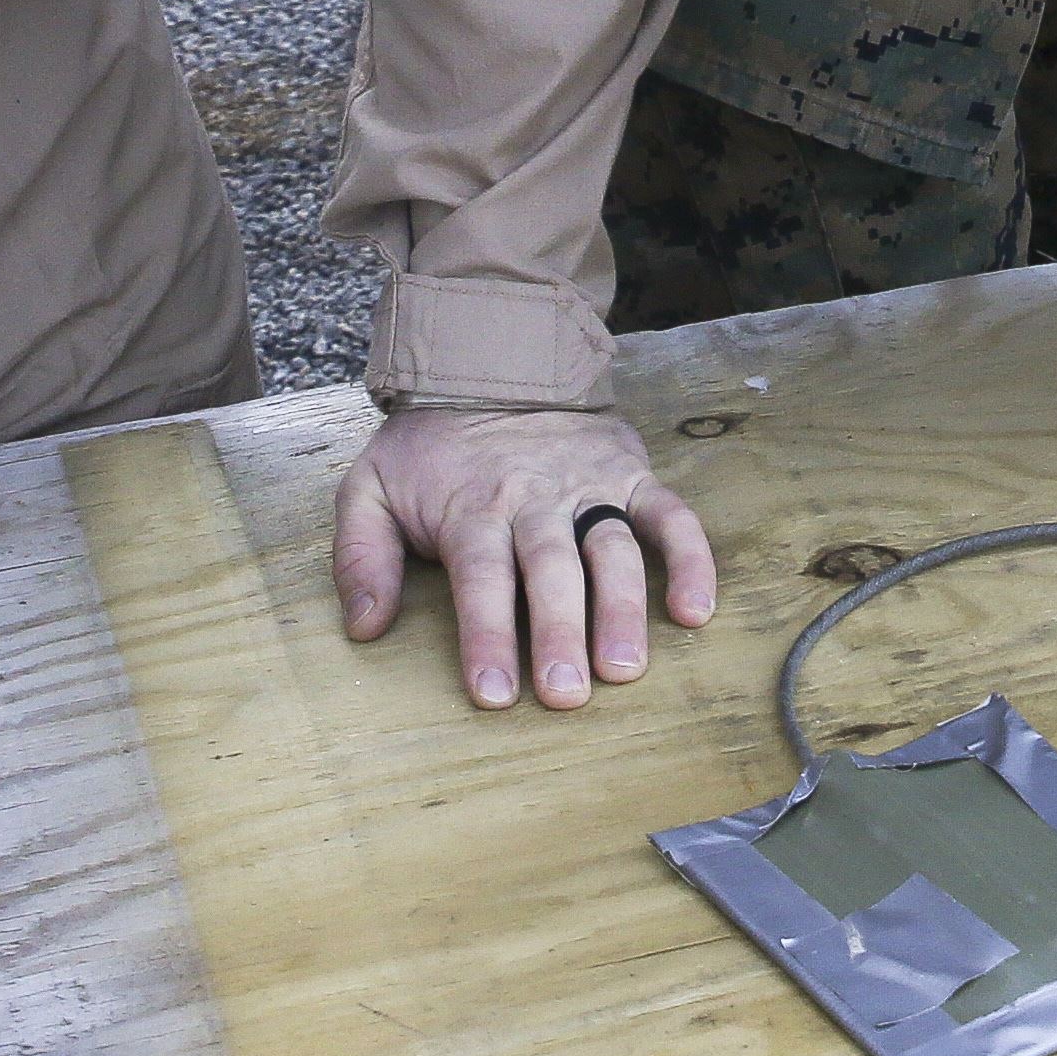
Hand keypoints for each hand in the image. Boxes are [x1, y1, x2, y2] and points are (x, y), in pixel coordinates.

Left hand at [336, 406, 717, 710]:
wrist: (496, 361)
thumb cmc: (431, 446)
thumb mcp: (369, 486)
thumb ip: (360, 555)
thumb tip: (366, 627)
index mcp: (472, 508)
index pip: (481, 577)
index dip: (486, 636)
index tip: (494, 694)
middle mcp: (535, 499)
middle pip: (551, 569)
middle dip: (559, 633)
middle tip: (567, 694)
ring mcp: (590, 486)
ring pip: (612, 550)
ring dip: (623, 609)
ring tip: (624, 669)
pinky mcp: (632, 476)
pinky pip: (670, 517)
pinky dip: (691, 560)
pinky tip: (695, 612)